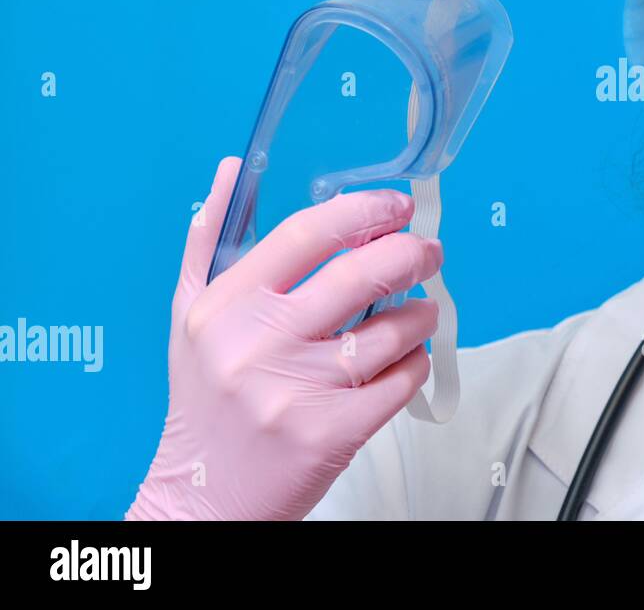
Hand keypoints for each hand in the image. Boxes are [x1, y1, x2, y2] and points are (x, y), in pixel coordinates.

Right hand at [125, 156, 441, 519]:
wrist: (203, 499)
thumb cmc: (206, 398)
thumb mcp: (191, 315)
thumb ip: (211, 239)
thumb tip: (232, 166)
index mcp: (226, 305)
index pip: (309, 233)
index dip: (365, 210)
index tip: (398, 206)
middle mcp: (258, 343)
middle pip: (363, 273)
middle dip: (413, 253)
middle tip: (429, 251)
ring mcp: (296, 390)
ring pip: (394, 328)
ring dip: (422, 311)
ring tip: (419, 310)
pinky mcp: (331, 434)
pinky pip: (402, 380)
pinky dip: (415, 362)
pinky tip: (405, 358)